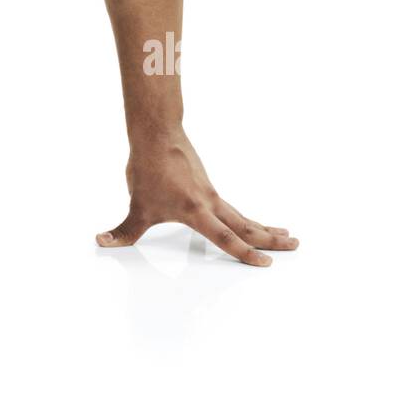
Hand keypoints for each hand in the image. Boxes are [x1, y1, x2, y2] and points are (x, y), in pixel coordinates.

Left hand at [97, 129, 297, 265]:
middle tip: (296, 245)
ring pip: (243, 215)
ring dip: (265, 227)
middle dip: (272, 238)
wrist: (156, 133)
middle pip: (247, 225)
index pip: (226, 238)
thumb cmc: (148, 168)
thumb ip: (123, 231)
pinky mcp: (207, 185)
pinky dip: (247, 217)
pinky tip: (251, 221)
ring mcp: (211, 193)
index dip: (245, 253)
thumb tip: (101, 241)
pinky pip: (232, 207)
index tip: (266, 263)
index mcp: (196, 211)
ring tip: (287, 234)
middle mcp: (210, 203)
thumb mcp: (136, 206)